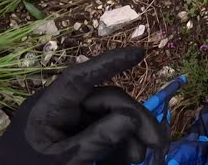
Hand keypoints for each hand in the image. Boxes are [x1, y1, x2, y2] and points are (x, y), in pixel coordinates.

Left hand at [0, 48, 165, 164]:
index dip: (110, 62)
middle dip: (135, 119)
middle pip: (107, 101)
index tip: (139, 53)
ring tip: (143, 156)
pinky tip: (130, 157)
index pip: (81, 77)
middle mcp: (63, 107)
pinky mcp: (75, 135)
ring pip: (110, 116)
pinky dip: (119, 143)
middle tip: (158, 143)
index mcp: (50, 106)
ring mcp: (70, 121)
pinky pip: (104, 131)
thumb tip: (129, 119)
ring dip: (131, 134)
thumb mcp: (61, 161)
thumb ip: (94, 141)